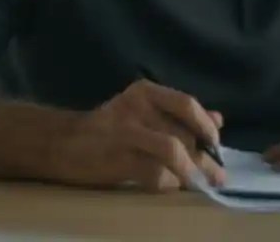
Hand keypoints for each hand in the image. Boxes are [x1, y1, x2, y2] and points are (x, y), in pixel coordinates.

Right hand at [50, 79, 225, 192]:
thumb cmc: (109, 129)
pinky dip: (169, 182)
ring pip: (174, 151)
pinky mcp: (118, 158)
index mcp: (146, 92)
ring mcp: (126, 131)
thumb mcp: (143, 113)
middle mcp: (137, 107)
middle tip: (216, 175)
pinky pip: (155, 172)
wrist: (61, 143)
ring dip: (192, 171)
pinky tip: (171, 187)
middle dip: (204, 157)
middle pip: (183, 133)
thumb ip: (178, 115)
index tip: (216, 145)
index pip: (187, 104)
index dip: (206, 126)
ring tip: (201, 184)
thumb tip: (218, 120)